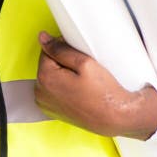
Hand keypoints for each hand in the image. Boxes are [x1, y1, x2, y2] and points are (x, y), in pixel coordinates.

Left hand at [34, 32, 156, 139]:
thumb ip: (60, 48)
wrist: (116, 118)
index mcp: (45, 78)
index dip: (64, 49)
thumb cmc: (104, 94)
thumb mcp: (84, 62)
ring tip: (82, 82)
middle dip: (62, 63)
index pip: (47, 51)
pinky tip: (77, 90)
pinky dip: (62, 87)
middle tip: (83, 71)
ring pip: (50, 77)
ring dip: (62, 75)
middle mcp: (40, 93)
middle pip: (47, 64)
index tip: (79, 57)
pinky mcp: (51, 111)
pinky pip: (52, 90)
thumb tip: (43, 38)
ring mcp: (45, 104)